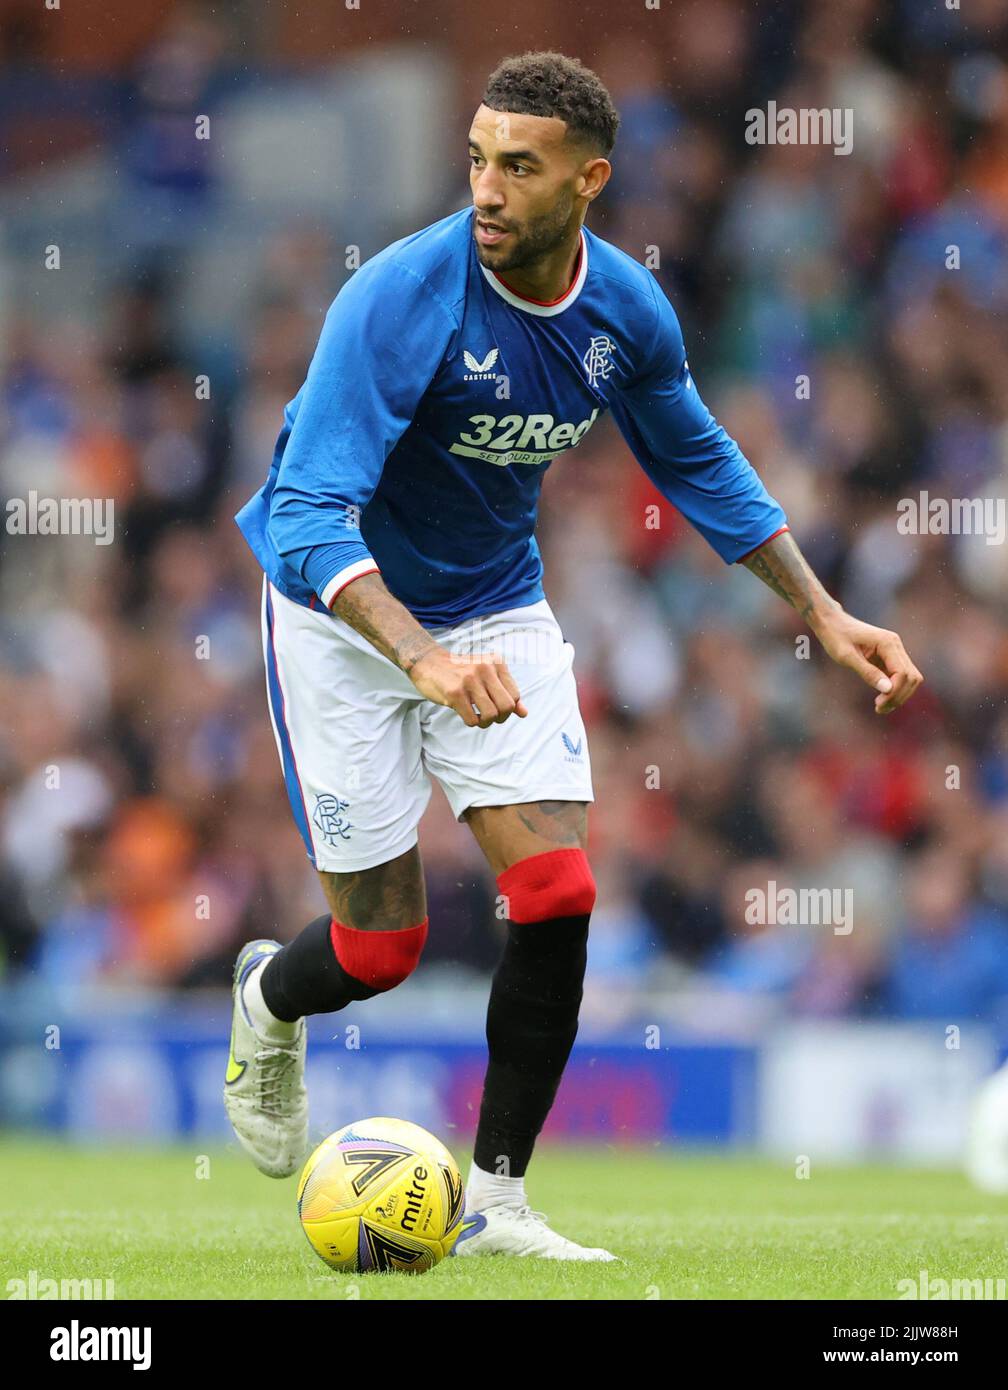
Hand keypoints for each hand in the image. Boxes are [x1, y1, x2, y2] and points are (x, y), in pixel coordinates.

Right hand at [407, 646, 527, 727]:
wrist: (429, 662)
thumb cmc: (460, 672)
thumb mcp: (486, 676)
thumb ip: (506, 692)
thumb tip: (524, 713)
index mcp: (496, 662)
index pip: (515, 695)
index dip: (508, 708)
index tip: (496, 707)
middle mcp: (485, 669)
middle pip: (506, 707)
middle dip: (500, 718)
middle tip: (489, 716)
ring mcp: (470, 680)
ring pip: (491, 715)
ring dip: (485, 722)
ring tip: (477, 717)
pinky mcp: (455, 693)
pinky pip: (473, 720)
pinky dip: (472, 722)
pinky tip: (465, 714)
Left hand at [812, 610, 923, 713]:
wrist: (831, 622)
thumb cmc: (835, 636)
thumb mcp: (846, 657)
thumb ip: (867, 672)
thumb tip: (887, 689)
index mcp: (887, 643)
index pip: (903, 673)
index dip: (894, 692)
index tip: (878, 705)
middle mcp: (895, 645)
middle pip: (912, 677)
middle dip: (899, 696)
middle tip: (879, 709)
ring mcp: (894, 650)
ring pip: (910, 678)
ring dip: (899, 694)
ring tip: (880, 707)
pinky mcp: (889, 656)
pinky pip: (900, 676)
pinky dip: (895, 689)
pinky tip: (881, 699)